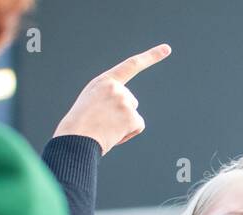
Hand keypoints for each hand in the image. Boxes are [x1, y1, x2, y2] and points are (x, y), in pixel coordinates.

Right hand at [52, 43, 171, 154]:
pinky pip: (138, 126)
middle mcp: (116, 87)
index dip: (151, 56)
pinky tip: (113, 134)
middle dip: (121, 113)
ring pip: (133, 115)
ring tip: (105, 127)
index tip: (167, 49)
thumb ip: (109, 96)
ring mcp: (124, 100)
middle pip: (131, 101)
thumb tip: (124, 108)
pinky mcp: (131, 116)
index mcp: (105, 81)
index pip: (131, 65)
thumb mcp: (92, 100)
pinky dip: (129, 133)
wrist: (75, 138)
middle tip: (102, 121)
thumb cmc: (80, 124)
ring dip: (123, 124)